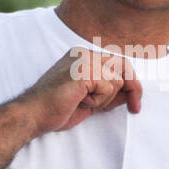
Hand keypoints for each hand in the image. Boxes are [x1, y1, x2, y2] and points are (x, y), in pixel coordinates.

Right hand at [18, 47, 142, 135]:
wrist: (33, 114)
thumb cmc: (57, 109)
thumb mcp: (91, 100)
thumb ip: (109, 93)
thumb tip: (132, 93)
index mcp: (83, 56)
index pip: (118, 63)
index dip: (131, 83)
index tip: (135, 104)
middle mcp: (84, 53)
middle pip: (124, 66)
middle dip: (132, 88)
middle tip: (135, 108)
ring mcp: (83, 59)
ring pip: (117, 80)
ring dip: (105, 99)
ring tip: (84, 102)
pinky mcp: (84, 70)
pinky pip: (108, 87)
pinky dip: (98, 100)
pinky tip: (80, 101)